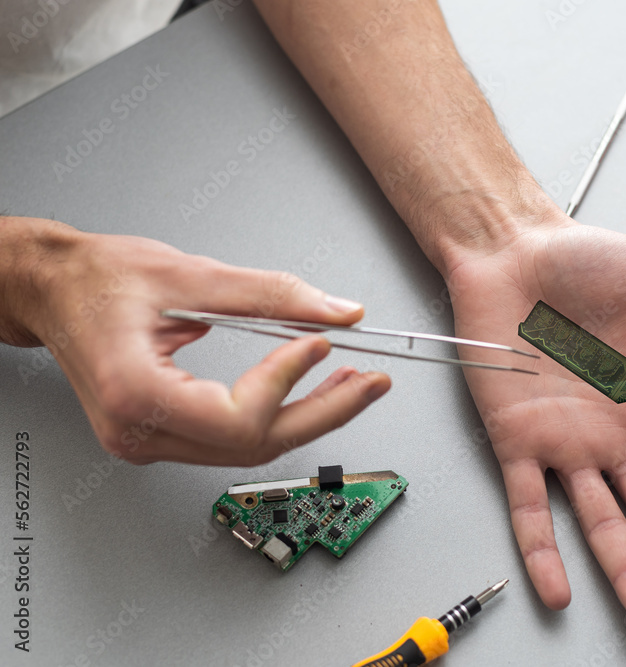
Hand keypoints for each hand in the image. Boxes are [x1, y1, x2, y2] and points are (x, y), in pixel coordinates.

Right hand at [3, 218, 389, 464]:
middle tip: (371, 383)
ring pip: (249, 448)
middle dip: (323, 412)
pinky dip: (277, 413)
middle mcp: (138, 431)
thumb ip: (272, 296)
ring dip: (308, 415)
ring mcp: (148, 440)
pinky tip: (310, 390)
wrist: (52, 290)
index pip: (236, 419)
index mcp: (134, 393)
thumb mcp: (191, 275)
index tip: (319, 344)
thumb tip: (338, 313)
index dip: (287, 384)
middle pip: (254, 446)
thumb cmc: (97, 279)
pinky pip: (232, 438)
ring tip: (352, 383)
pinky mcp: (161, 434)